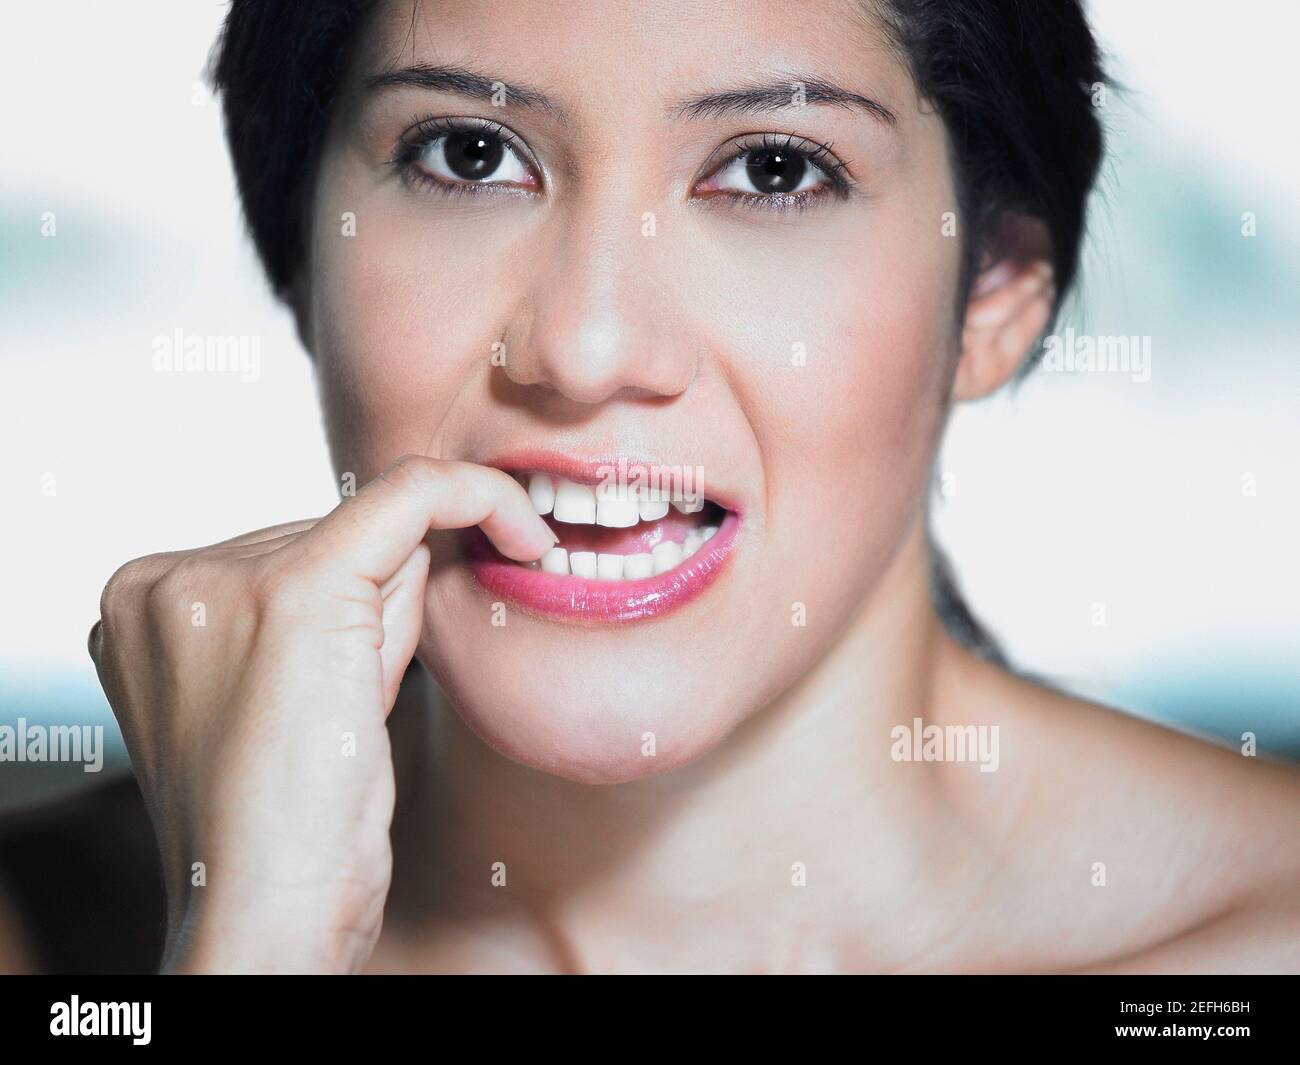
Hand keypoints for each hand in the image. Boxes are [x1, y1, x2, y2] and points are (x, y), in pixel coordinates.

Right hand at [88, 456, 554, 972]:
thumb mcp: (296, 689)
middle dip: (376, 612)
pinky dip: (476, 499)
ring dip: (399, 619)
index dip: (362, 601)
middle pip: (334, 539)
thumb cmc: (289, 825)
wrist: (267, 913)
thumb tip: (423, 532)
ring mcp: (219, 578)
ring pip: (378, 535)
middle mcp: (165, 578)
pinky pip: (414, 495)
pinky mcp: (294, 591)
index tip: (423, 609)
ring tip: (344, 713)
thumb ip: (334, 604)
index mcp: (148, 601)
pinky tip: (527, 534)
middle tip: (343, 716)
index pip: (292, 550)